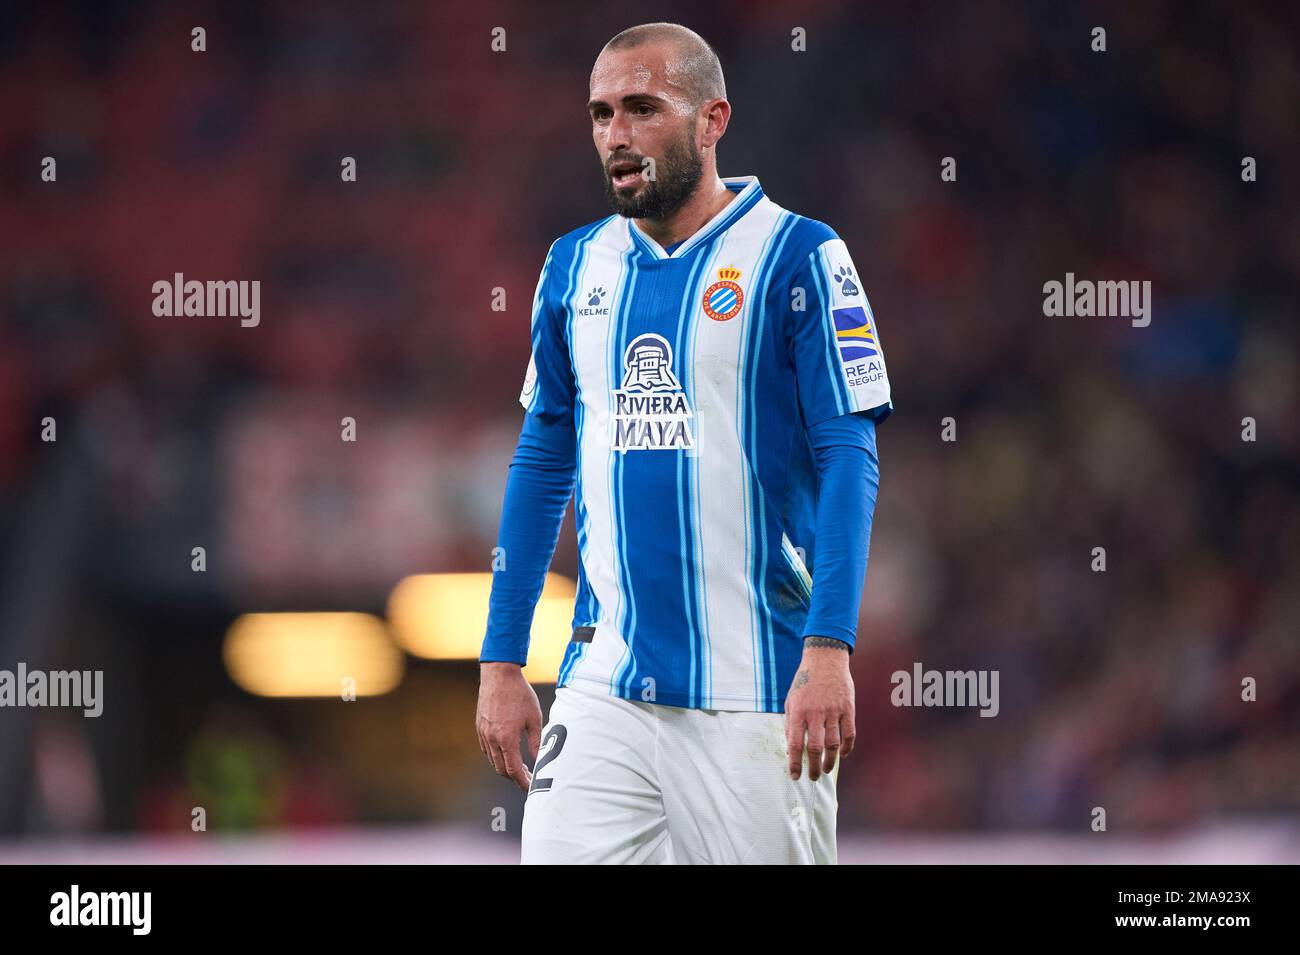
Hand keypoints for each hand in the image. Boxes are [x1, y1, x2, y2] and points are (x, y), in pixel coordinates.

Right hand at [476, 662, 542, 791]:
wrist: (499, 675)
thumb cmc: (520, 694)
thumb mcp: (535, 719)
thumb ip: (537, 742)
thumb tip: (540, 760)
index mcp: (507, 739)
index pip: (514, 770)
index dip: (523, 781)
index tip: (531, 786)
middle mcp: (492, 739)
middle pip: (501, 769)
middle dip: (515, 778)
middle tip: (528, 778)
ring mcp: (483, 734)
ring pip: (493, 761)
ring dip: (505, 768)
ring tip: (521, 767)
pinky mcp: (480, 727)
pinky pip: (487, 750)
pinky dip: (497, 757)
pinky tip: (508, 753)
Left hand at [783, 639, 854, 780]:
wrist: (825, 659)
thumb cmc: (804, 681)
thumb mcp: (791, 699)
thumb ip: (790, 723)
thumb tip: (791, 747)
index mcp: (798, 711)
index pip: (794, 744)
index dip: (794, 763)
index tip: (794, 776)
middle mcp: (815, 713)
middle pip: (815, 748)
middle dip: (813, 767)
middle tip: (812, 777)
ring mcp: (833, 711)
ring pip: (833, 744)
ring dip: (830, 761)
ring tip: (825, 769)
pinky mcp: (848, 708)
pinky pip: (849, 733)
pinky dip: (847, 747)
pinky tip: (843, 755)